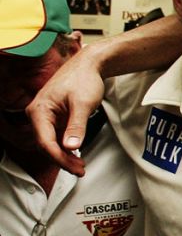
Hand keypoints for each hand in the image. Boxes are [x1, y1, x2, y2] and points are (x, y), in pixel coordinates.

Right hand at [27, 49, 106, 176]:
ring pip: (51, 142)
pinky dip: (66, 146)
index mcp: (39, 110)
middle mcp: (38, 114)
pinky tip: (76, 154)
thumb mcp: (83, 104)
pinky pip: (56, 136)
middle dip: (62, 159)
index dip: (59, 158)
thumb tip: (70, 147)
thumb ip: (76, 126)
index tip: (74, 167)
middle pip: (46, 144)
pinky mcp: (54, 117)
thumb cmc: (84, 79)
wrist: (89, 66)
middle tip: (80, 170)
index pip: (45, 142)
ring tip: (80, 165)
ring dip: (64, 155)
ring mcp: (45, 116)